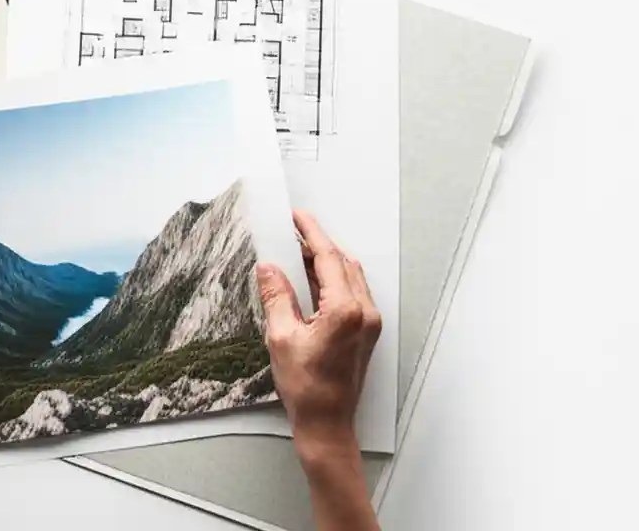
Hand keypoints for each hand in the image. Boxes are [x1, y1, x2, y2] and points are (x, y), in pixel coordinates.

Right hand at [258, 210, 381, 530]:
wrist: (328, 423)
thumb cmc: (305, 387)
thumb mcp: (281, 337)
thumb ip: (277, 297)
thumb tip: (268, 268)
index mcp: (345, 310)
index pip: (327, 258)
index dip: (311, 233)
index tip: (297, 216)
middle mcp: (364, 312)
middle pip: (342, 263)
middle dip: (318, 244)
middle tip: (293, 231)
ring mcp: (369, 322)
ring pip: (351, 276)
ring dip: (327, 261)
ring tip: (299, 252)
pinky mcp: (367, 332)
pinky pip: (354, 292)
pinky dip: (334, 279)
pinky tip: (314, 279)